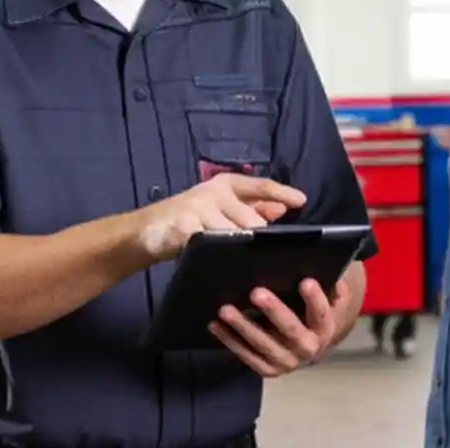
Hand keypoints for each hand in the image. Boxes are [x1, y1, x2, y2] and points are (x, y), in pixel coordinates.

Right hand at [137, 173, 305, 259]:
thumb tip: (282, 208)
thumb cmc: (191, 218)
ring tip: (255, 264)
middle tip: (279, 252)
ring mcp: (198, 208)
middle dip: (262, 237)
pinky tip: (228, 266)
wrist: (147, 230)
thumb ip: (251, 207)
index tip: (302, 201)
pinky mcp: (184, 227)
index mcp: (226, 184)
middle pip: (251, 217)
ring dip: (243, 248)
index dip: (282, 192)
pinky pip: (211, 244)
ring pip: (233, 233)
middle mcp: (214, 191)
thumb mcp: (222, 208)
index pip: (260, 186)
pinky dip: (221, 255)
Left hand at [209, 276, 350, 377]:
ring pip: (264, 345)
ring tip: (226, 309)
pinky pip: (247, 356)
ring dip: (243, 327)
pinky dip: (230, 341)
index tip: (305, 281)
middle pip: (291, 331)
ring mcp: (287, 362)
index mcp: (325, 329)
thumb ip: (331, 285)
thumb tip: (323, 267)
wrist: (314, 344)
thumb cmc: (318, 312)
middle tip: (257, 292)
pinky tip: (216, 325)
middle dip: (274, 311)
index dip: (314, 299)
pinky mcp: (268, 369)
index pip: (322, 314)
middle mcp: (308, 349)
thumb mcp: (331, 299)